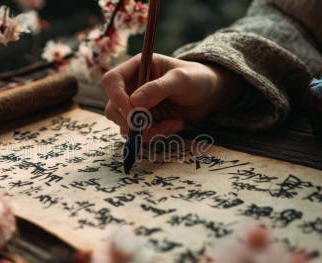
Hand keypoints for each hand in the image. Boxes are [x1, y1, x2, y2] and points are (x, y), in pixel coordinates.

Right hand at [102, 53, 242, 139]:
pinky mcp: (144, 121)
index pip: (111, 80)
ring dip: (146, 131)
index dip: (116, 97)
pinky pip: (139, 134)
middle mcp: (131, 86)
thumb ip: (158, 88)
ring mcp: (136, 105)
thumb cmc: (197, 78)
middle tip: (152, 125)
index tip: (133, 113)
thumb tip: (134, 102)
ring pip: (124, 125)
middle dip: (132, 121)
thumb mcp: (181, 79)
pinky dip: (156, 134)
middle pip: (113, 107)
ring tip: (172, 125)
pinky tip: (175, 125)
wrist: (209, 94)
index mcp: (136, 67)